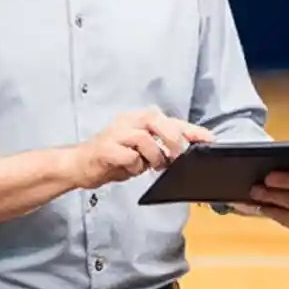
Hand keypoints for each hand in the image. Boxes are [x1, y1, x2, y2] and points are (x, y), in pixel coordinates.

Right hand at [69, 108, 213, 189]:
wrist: (79, 165)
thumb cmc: (113, 158)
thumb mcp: (141, 152)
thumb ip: (161, 148)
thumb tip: (185, 153)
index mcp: (138, 119)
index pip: (170, 120)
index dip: (191, 129)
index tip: (209, 139)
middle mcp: (127, 121)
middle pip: (156, 119)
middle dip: (172, 138)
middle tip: (177, 156)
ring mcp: (114, 133)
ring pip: (143, 137)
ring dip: (153, 155)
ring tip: (149, 166)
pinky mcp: (105, 149)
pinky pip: (128, 156)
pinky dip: (135, 165)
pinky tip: (130, 169)